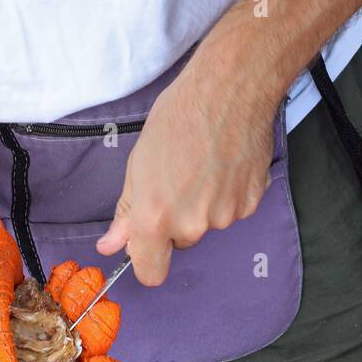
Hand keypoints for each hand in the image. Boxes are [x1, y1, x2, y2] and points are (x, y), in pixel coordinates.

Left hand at [96, 59, 276, 286]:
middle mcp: (193, 224)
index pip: (151, 273)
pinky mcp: (251, 203)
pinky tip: (225, 163)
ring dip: (203, 204)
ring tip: (203, 164)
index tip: (146, 244)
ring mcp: (225, 216)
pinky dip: (228, 193)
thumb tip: (110, 245)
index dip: (147, 260)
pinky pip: (232, 210)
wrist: (230, 89)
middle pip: (180, 241)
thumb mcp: (138, 165)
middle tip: (177, 178)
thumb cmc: (178, 118)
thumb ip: (126, 212)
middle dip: (176, 219)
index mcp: (156, 217)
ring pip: (207, 224)